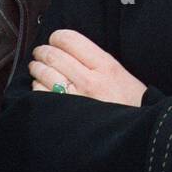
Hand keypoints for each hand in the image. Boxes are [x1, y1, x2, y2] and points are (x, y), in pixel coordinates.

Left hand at [30, 29, 147, 107]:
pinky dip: (37, 87)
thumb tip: (69, 49)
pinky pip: (40, 94)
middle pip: (54, 55)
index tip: (55, 40)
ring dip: (36, 67)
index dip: (58, 37)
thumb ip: (97, 60)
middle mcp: (89, 80)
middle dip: (42, 51)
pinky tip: (40, 86)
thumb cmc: (130, 104)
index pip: (71, 40)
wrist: (135, 134)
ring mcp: (75, 98)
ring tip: (37, 67)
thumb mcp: (121, 74)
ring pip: (44, 72)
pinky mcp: (64, 114)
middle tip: (40, 52)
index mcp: (105, 66)